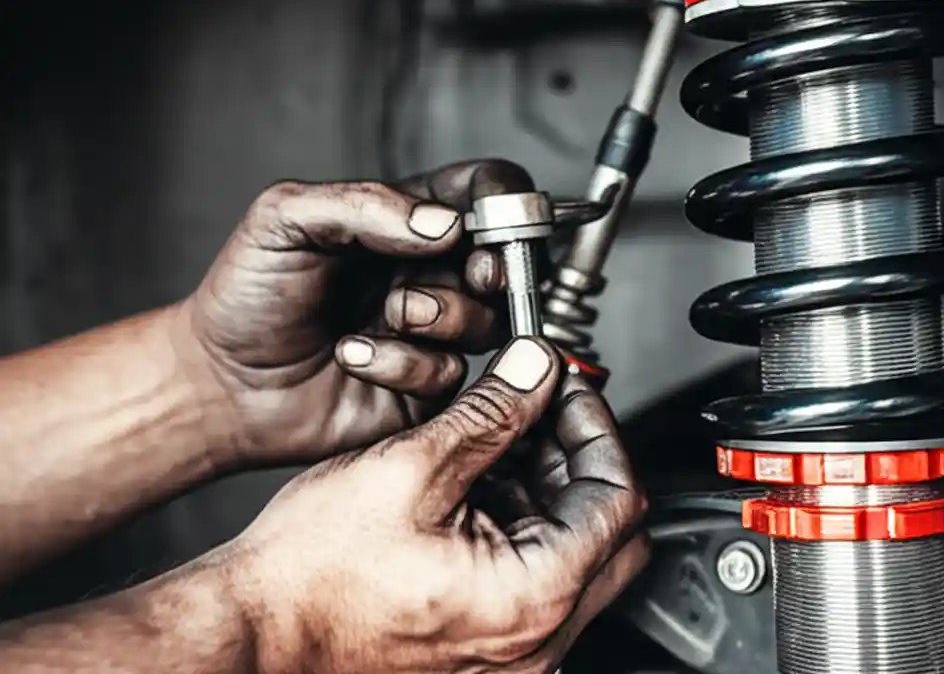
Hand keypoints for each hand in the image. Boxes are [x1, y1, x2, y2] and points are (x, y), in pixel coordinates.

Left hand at [174, 160, 532, 467]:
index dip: (504, 199)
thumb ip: (363, 205)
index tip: (491, 218)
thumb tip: (443, 223)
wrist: (219, 381)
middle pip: (505, 262)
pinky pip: (449, 372)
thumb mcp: (285, 220)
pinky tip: (354, 356)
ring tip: (386, 315)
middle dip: (492, 267)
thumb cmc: (247, 294)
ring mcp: (430, 331)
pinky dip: (402, 363)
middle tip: (471, 272)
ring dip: (439, 315)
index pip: (482, 192)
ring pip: (485, 321)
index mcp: (405, 221)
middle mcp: (427, 273)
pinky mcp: (423, 386)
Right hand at [223, 337, 647, 673]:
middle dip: (582, 459)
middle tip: (543, 411)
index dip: (597, 428)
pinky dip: (521, 526)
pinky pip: (535, 581)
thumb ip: (490, 414)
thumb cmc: (308, 577)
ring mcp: (512, 653)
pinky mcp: (484, 651)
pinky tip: (476, 484)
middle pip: (611, 531)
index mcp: (532, 598)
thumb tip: (537, 371)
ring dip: (551, 489)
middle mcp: (535, 640)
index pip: (619, 498)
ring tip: (498, 439)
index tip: (567, 390)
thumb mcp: (410, 469)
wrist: (251, 635)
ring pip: (575, 554)